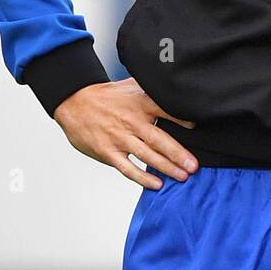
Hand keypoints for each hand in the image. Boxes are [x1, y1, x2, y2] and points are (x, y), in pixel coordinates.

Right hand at [53, 77, 198, 188]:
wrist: (75, 102)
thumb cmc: (107, 96)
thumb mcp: (133, 85)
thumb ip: (155, 90)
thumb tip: (178, 90)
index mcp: (140, 103)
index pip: (165, 110)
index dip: (181, 119)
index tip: (195, 127)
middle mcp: (131, 121)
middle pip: (159, 139)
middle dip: (178, 154)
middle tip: (193, 166)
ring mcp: (119, 138)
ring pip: (146, 155)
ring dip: (166, 167)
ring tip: (182, 176)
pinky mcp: (108, 152)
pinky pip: (127, 168)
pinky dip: (142, 177)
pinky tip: (156, 184)